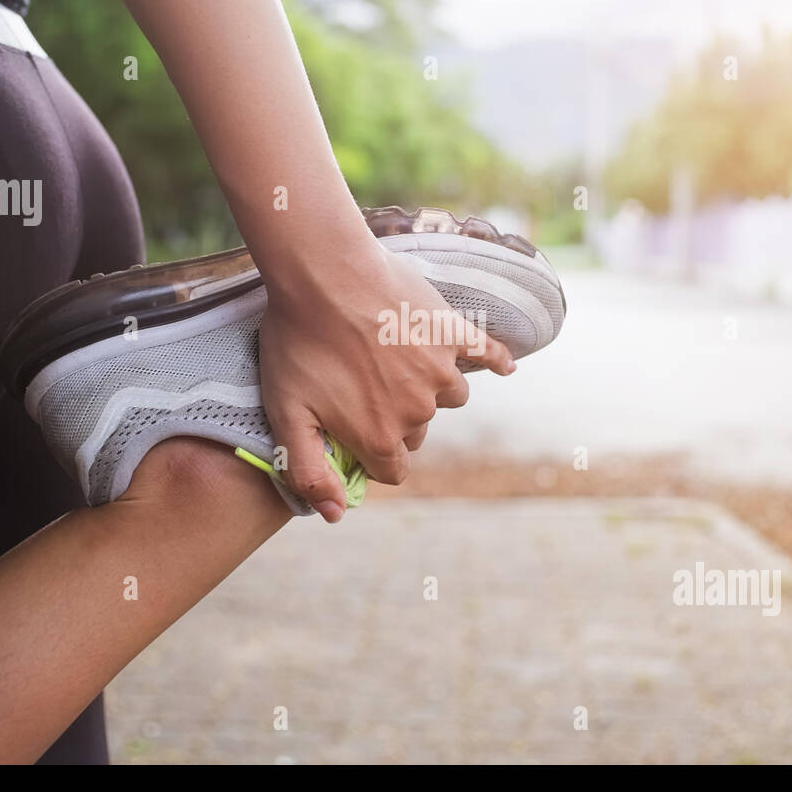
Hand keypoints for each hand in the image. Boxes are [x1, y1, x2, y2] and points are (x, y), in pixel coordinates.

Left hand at [258, 237, 514, 521]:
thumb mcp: (286, 414)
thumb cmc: (298, 344)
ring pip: (446, 395)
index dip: (374, 456)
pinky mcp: (451, 333)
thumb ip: (308, 470)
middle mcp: (418, 411)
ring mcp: (439, 371)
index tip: (357, 432)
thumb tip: (335, 515)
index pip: (393, 469)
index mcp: (380, 436)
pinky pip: (486, 352)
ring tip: (394, 359)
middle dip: (396, 418)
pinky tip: (505, 365)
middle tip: (363, 384)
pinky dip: (496, 360)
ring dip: (426, 386)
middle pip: (416, 430)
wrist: (323, 275)